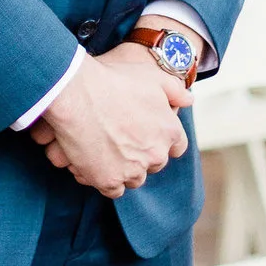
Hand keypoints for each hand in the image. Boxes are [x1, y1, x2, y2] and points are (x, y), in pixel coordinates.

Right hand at [28, 42, 192, 197]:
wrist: (76, 93)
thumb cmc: (113, 80)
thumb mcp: (152, 76)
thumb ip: (175, 90)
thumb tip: (189, 100)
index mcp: (169, 132)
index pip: (176, 146)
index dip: (161, 139)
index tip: (147, 133)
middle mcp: (156, 155)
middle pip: (154, 163)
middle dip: (141, 154)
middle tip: (121, 138)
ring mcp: (132, 171)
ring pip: (134, 178)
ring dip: (124, 169)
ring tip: (105, 149)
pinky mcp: (109, 181)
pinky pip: (113, 189)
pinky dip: (105, 178)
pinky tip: (94, 162)